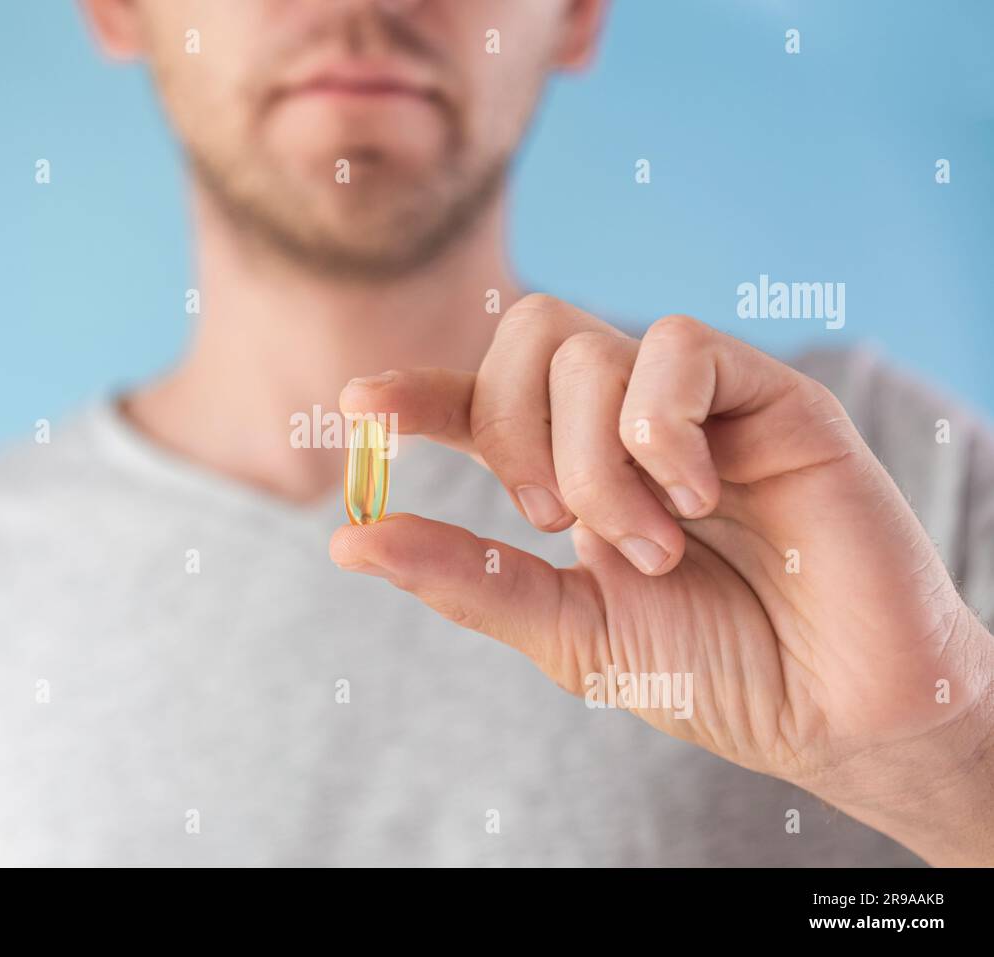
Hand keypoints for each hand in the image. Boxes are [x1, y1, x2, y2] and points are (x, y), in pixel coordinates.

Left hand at [331, 293, 993, 864]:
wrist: (834, 708)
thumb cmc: (711, 671)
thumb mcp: (566, 631)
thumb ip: (467, 577)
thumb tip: (347, 542)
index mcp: (575, 469)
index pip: (482, 398)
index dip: (419, 393)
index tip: (358, 408)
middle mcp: (628, 420)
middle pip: (529, 336)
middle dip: (513, 429)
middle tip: (551, 520)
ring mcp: (697, 401)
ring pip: (590, 349)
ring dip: (595, 463)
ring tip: (654, 547)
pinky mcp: (769, 391)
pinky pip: (675, 346)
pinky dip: (659, 427)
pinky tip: (699, 495)